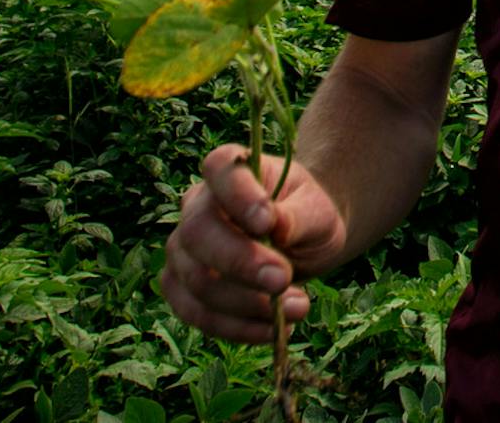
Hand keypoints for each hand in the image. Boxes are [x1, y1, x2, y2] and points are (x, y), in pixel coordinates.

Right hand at [159, 144, 345, 344]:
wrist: (302, 243)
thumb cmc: (307, 216)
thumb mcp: (317, 210)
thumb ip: (298, 216)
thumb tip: (275, 226)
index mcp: (229, 170)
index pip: (219, 169)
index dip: (238, 195)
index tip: (267, 222)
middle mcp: (196, 206)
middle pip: (198, 233)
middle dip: (241, 264)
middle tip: (282, 280)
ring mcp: (183, 249)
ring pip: (195, 280)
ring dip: (245, 304)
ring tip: (297, 308)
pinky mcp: (182, 289)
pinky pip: (196, 313)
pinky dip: (235, 328)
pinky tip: (272, 330)